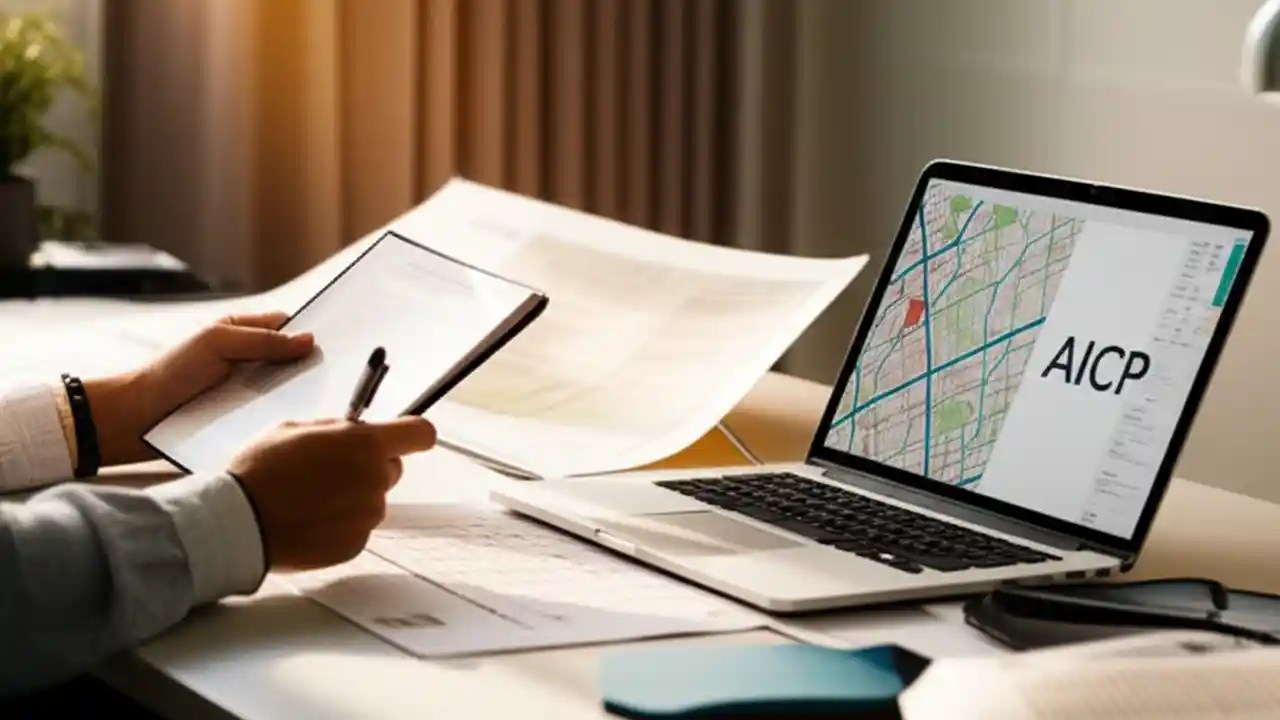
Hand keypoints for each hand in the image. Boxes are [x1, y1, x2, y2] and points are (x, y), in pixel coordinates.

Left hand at [85, 312, 314, 465]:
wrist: (138, 420)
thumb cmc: (171, 373)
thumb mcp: (217, 344)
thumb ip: (262, 340)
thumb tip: (309, 340)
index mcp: (244, 333)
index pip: (290, 327)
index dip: (311, 333)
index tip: (336, 344)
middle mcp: (251, 361)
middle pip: (294, 360)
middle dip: (311, 367)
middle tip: (334, 376)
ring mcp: (251, 392)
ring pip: (289, 391)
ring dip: (300, 397)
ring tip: (321, 402)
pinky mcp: (247, 420)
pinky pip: (274, 416)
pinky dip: (284, 418)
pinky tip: (296, 424)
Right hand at [228, 417, 436, 570]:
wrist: (238, 522)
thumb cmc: (260, 471)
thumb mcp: (293, 429)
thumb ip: (334, 430)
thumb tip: (350, 432)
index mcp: (364, 444)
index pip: (419, 433)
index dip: (413, 434)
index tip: (407, 436)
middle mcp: (374, 480)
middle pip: (391, 469)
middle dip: (369, 466)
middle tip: (332, 470)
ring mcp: (367, 515)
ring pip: (372, 500)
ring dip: (351, 497)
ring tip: (310, 498)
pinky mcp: (355, 545)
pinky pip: (357, 528)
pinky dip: (340, 525)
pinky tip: (310, 520)